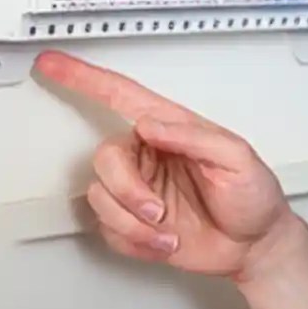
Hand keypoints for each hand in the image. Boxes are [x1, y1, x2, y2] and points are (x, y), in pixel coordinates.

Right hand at [35, 50, 293, 280]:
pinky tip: (165, 239)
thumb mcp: (238, 158)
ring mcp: (139, 188)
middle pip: (105, 157)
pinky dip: (136, 241)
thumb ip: (196, 137)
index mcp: (173, 129)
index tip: (53, 63)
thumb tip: (152, 125)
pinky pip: (107, 228)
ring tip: (168, 229)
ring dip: (134, 223)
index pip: (122, 96)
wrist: (253, 245)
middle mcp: (149, 155)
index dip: (85, 78)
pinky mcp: (131, 220)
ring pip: (100, 196)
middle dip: (128, 191)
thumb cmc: (254, 196)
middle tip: (158, 211)